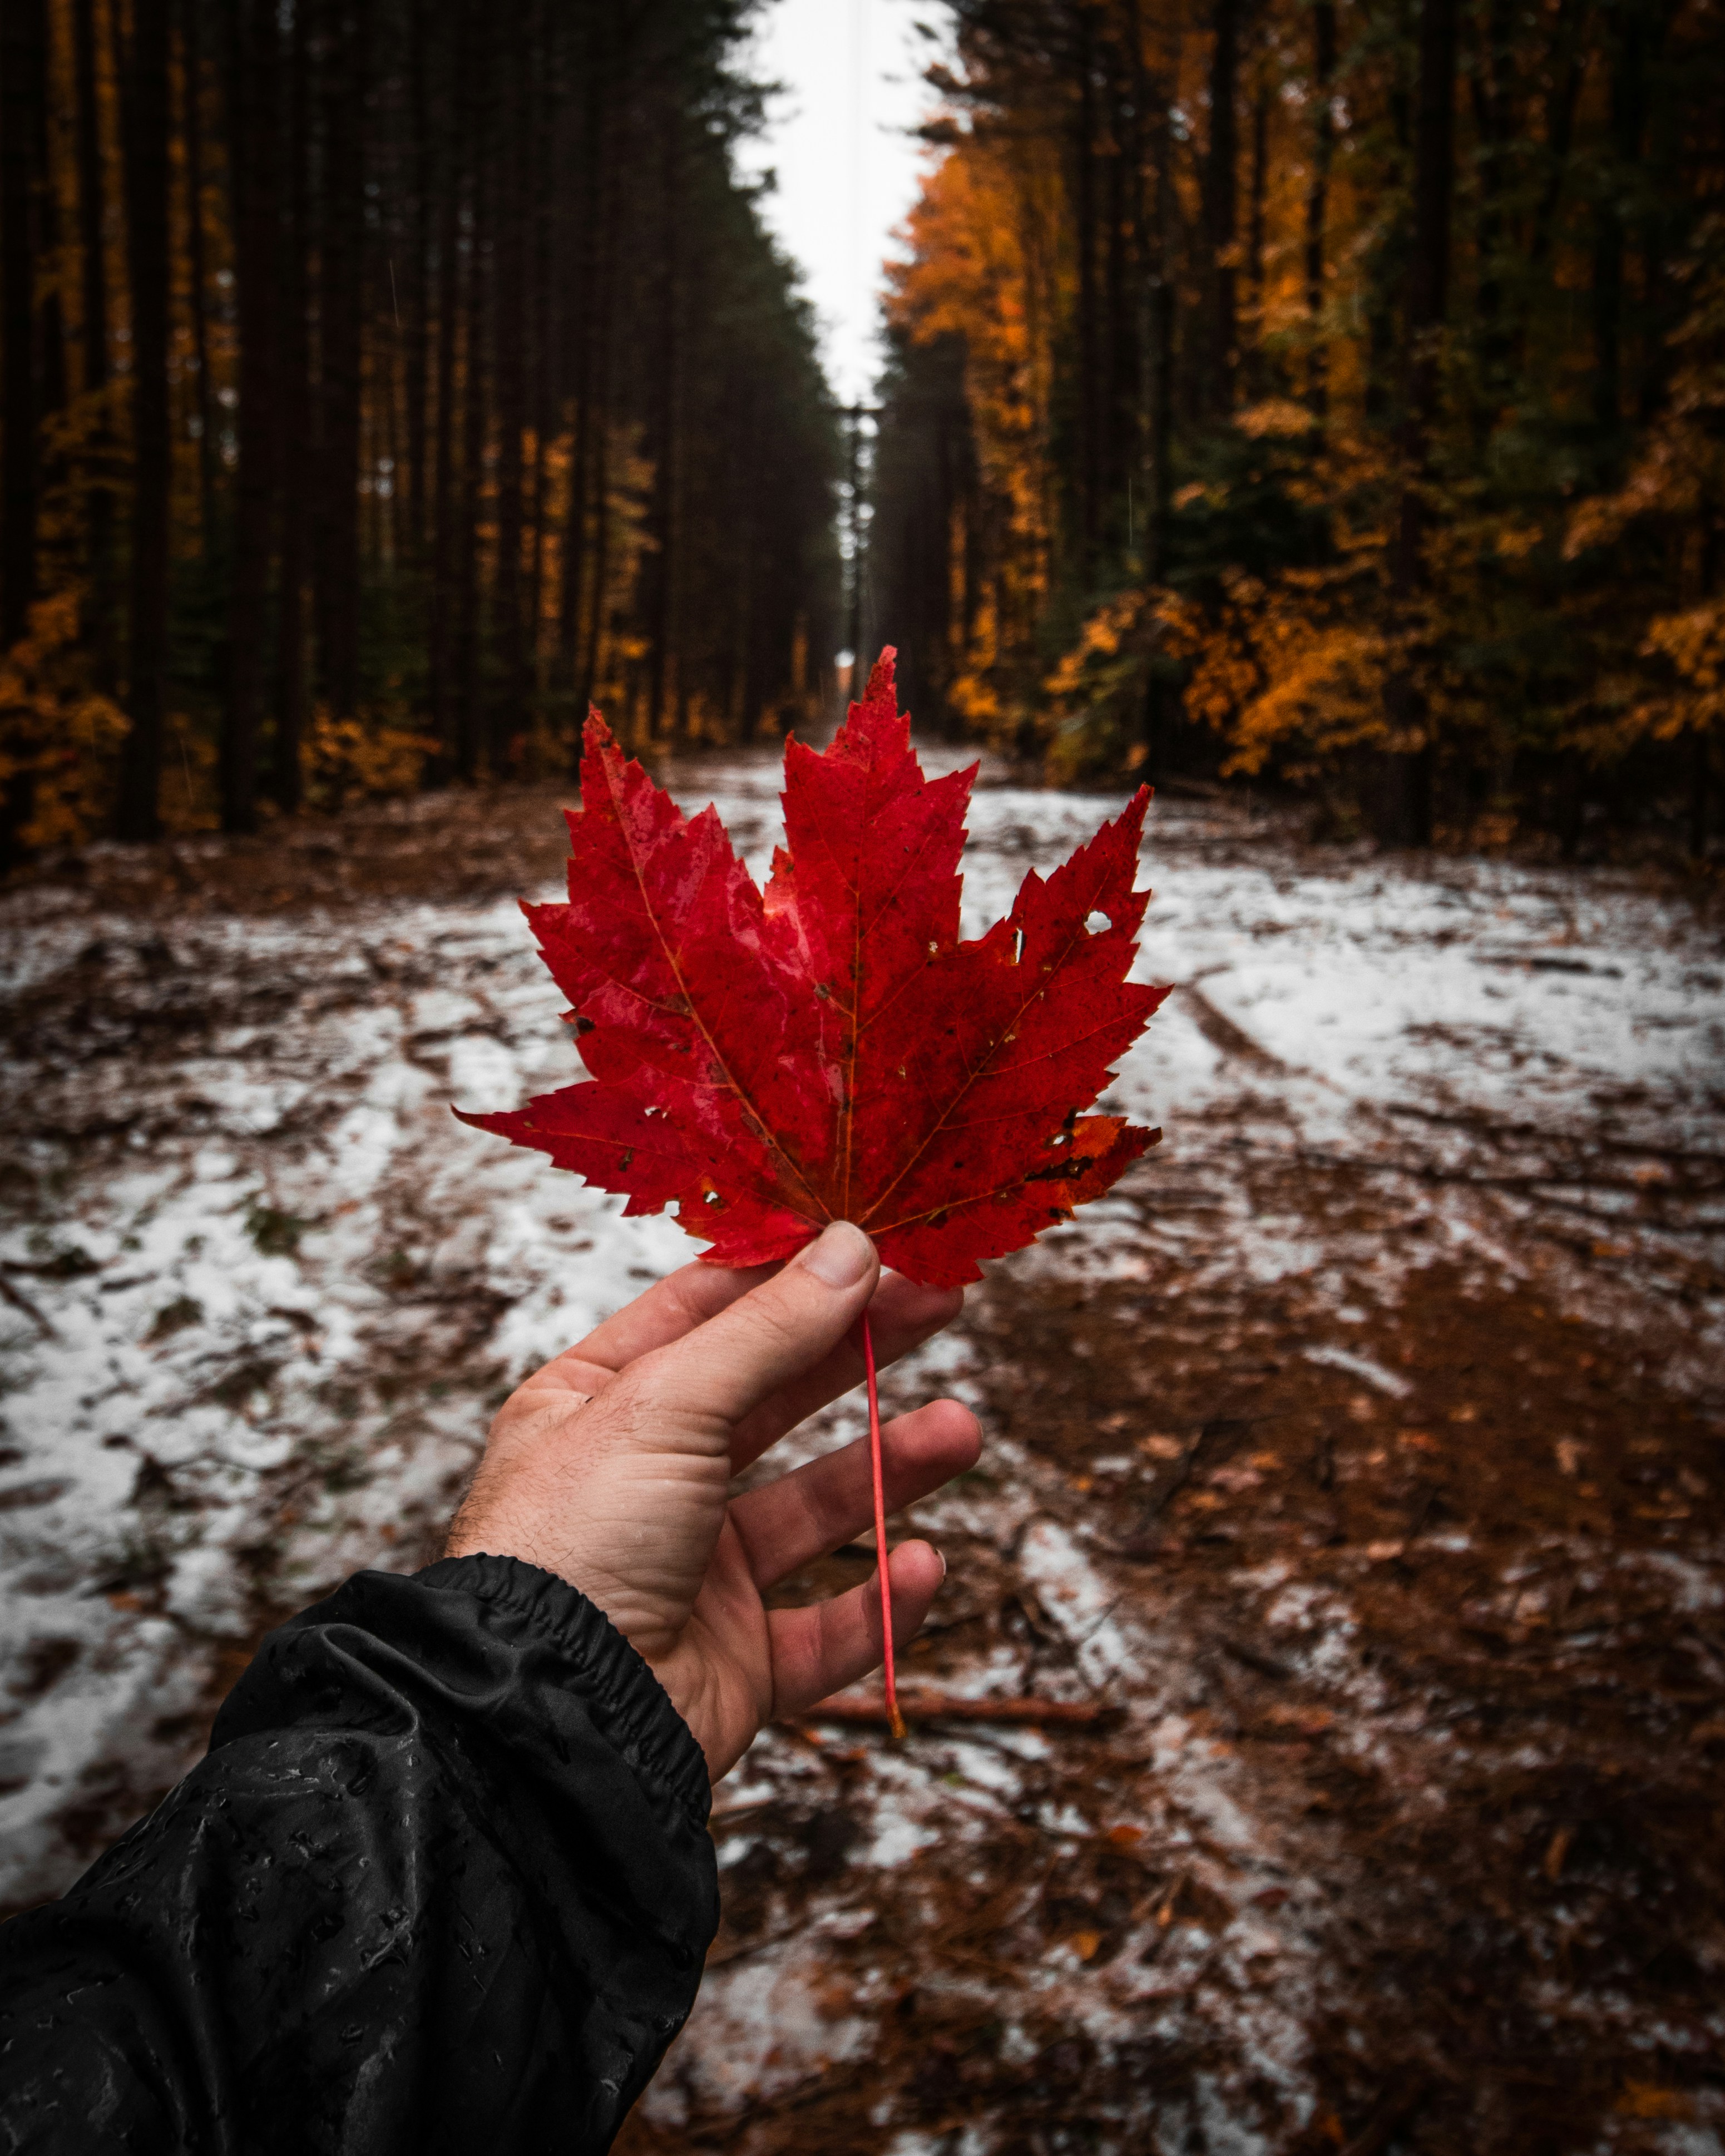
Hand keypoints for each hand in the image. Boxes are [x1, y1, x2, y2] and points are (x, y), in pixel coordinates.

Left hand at [444, 1221, 979, 1779]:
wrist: (545, 1719)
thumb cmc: (568, 1546)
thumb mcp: (665, 1404)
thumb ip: (768, 1331)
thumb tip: (852, 1249)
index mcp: (593, 1407)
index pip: (705, 1315)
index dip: (792, 1277)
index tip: (875, 1245)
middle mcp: (642, 1484)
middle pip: (772, 1401)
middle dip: (858, 1354)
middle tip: (942, 1306)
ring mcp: (689, 1574)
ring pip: (811, 1511)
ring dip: (889, 1470)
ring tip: (962, 1432)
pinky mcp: (732, 1663)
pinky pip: (825, 1628)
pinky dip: (880, 1602)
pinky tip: (923, 1565)